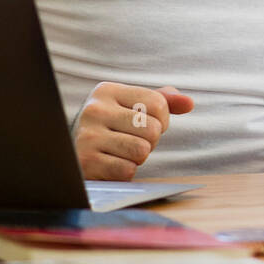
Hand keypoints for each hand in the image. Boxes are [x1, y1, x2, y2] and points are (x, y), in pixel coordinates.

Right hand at [73, 81, 193, 180]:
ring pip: (142, 150)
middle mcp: (94, 110)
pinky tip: (111, 165)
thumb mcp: (132, 107)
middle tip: (131, 141)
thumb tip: (189, 103)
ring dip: (138, 157)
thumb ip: (162, 101)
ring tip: (121, 152)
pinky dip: (126, 172)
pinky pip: (127, 170)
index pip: (158, 103)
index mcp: (107, 91)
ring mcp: (88, 136)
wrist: (73, 156)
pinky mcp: (86, 162)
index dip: (161, 119)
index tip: (144, 124)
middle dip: (150, 140)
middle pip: (153, 128)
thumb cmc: (111, 128)